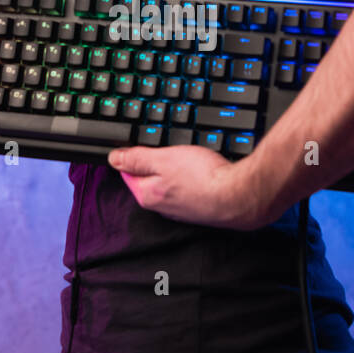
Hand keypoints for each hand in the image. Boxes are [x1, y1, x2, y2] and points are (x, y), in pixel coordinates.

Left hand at [106, 143, 269, 229]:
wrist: (240, 197)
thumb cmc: (203, 178)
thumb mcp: (164, 159)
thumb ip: (137, 159)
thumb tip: (113, 158)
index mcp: (147, 194)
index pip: (127, 172)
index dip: (133, 153)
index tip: (142, 143)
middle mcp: (161, 207)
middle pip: (149, 178)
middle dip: (155, 163)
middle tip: (170, 147)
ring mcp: (181, 210)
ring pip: (170, 184)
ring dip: (176, 170)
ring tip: (189, 158)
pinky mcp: (200, 209)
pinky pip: (188, 189)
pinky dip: (192, 179)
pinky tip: (202, 171)